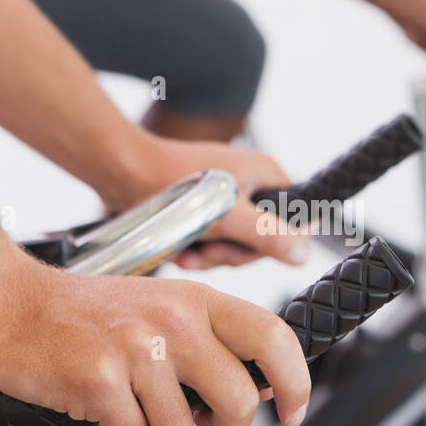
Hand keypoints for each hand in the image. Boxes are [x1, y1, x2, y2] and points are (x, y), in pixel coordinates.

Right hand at [0, 263, 311, 425]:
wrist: (9, 305)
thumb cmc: (85, 313)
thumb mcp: (161, 305)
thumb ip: (209, 340)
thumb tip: (258, 390)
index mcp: (196, 300)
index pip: (271, 337)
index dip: (294, 381)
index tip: (293, 409)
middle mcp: (174, 322)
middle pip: (238, 401)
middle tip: (200, 420)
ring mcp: (137, 351)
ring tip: (127, 397)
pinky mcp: (100, 381)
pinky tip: (98, 403)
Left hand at [102, 130, 309, 269]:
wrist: (121, 171)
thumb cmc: (173, 183)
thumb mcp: (227, 217)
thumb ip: (268, 236)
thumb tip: (304, 254)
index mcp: (265, 174)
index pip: (294, 218)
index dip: (273, 242)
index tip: (247, 249)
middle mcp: (250, 182)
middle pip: (261, 236)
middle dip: (234, 252)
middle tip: (210, 252)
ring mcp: (226, 195)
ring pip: (235, 242)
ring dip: (212, 254)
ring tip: (188, 253)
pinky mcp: (204, 207)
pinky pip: (214, 237)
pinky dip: (199, 248)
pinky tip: (181, 251)